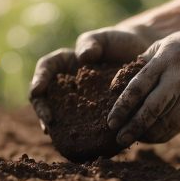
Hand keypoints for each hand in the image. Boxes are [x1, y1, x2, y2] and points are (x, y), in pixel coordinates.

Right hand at [29, 26, 161, 131]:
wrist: (142, 57)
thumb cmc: (119, 43)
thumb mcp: (104, 38)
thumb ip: (91, 42)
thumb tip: (81, 57)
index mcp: (65, 62)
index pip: (45, 68)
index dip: (38, 79)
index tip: (37, 90)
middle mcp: (67, 83)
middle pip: (45, 96)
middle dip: (42, 109)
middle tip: (48, 121)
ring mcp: (79, 100)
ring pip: (59, 114)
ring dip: (55, 126)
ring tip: (55, 136)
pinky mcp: (94, 113)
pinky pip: (81, 124)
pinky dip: (78, 133)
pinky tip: (81, 142)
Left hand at [107, 22, 179, 145]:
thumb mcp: (163, 45)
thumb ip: (142, 64)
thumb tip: (117, 86)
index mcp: (166, 61)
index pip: (138, 88)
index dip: (122, 107)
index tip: (110, 121)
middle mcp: (179, 81)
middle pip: (150, 111)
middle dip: (132, 128)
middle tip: (118, 138)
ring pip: (163, 125)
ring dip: (145, 134)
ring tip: (131, 136)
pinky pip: (174, 128)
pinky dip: (160, 133)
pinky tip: (149, 133)